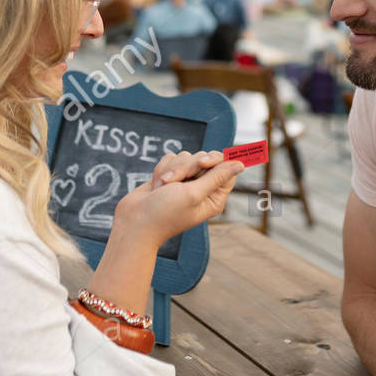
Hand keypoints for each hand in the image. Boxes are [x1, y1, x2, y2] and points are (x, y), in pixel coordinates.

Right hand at [115, 150, 243, 248]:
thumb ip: (216, 176)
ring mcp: (185, 181)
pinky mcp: (170, 175)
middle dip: (187, 166)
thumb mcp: (194, 194)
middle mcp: (202, 187)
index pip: (226, 168)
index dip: (215, 161)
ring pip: (186, 156)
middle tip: (174, 181)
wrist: (135, 220)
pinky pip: (171, 158)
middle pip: (205, 158)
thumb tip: (241, 164)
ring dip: (172, 169)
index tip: (203, 163)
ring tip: (162, 188)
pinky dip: (162, 169)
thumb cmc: (165, 213)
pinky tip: (156, 185)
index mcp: (214, 196)